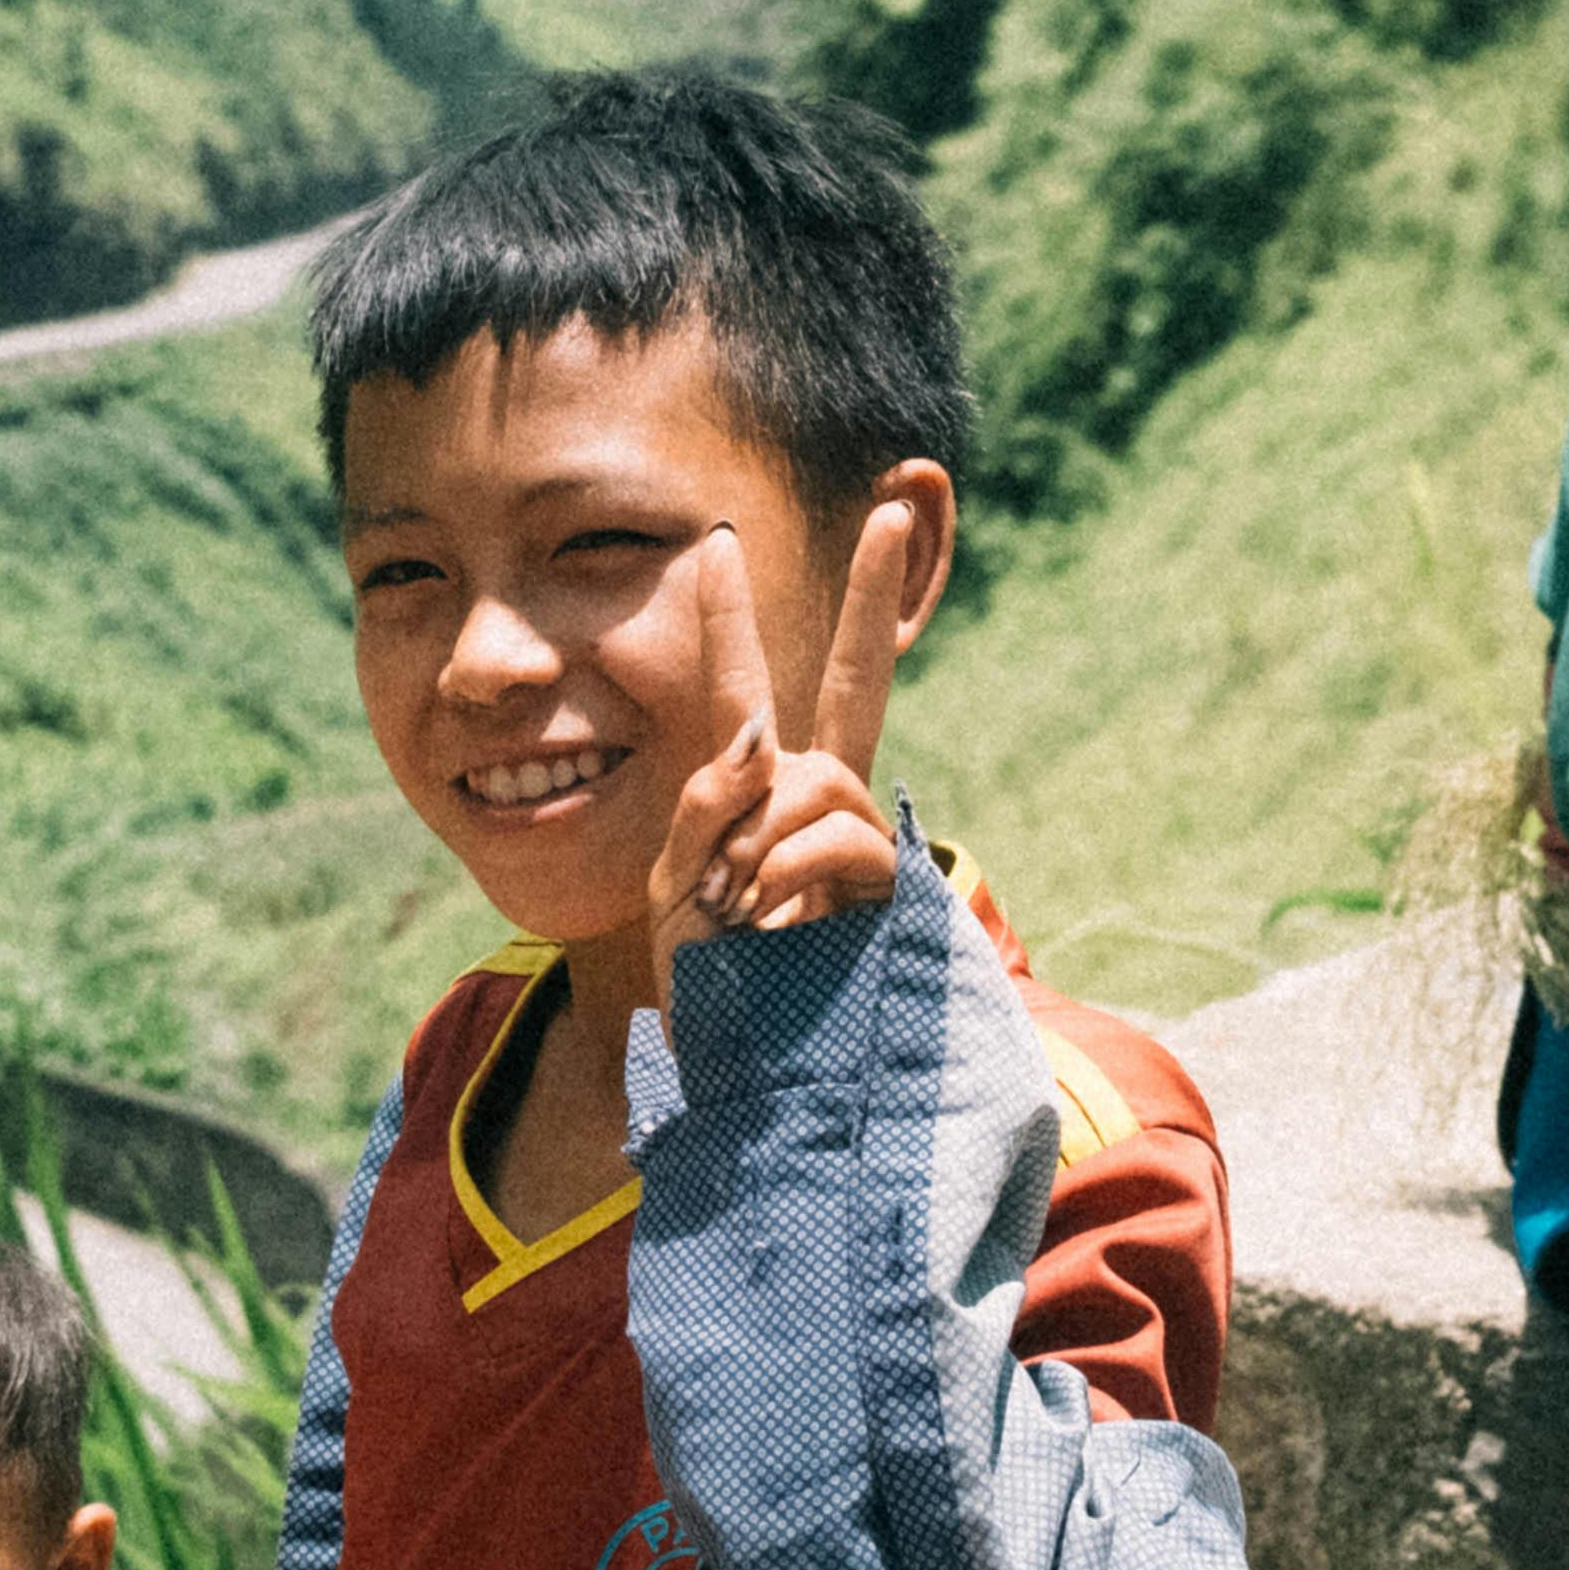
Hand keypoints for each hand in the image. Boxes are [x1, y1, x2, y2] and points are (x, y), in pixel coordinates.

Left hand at [650, 503, 920, 968]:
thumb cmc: (701, 972)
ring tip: (732, 900)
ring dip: (763, 835)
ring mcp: (853, 838)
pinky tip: (761, 911)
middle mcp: (814, 800)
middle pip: (859, 683)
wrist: (736, 1059)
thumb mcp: (673, 876)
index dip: (730, 615)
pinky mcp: (885, 888)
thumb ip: (707, 801)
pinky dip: (789, 868)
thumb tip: (763, 742)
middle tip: (895, 510)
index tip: (717, 540)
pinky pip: (841, 837)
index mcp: (752, 790)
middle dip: (874, 594)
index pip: (747, 684)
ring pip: (819, 780)